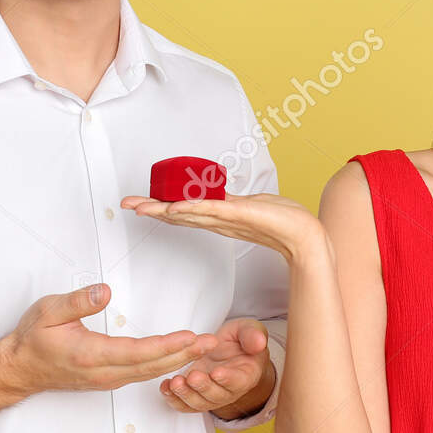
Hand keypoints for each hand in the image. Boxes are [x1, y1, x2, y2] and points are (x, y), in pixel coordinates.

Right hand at [2, 284, 218, 394]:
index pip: (138, 352)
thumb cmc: (33, 339)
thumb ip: (78, 301)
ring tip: (204, 347)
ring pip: (151, 372)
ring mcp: (108, 379)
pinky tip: (179, 357)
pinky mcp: (109, 379)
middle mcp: (104, 372)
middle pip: (152, 366)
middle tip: (212, 342)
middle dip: (185, 354)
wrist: (19, 368)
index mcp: (91, 355)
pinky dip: (165, 365)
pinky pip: (143, 374)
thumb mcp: (49, 311)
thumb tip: (104, 291)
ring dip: (179, 360)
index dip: (167, 346)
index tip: (191, 337)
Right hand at [119, 190, 323, 261]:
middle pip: (178, 214)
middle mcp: (219, 219)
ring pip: (188, 213)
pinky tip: (174, 209)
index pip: (184, 211)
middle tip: (127, 205)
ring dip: (163, 209)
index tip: (139, 203)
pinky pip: (210, 210)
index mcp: (220, 216)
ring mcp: (227, 218)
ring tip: (140, 207)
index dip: (161, 207)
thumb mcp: (252, 206)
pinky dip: (191, 210)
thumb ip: (234, 203)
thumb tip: (224, 198)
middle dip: (151, 208)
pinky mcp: (239, 214)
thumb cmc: (283, 220)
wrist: (304, 234)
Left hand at [159, 317, 274, 417]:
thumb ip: (253, 335)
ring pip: (200, 403)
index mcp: (246, 374)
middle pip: (217, 396)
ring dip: (186, 394)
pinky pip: (185, 404)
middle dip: (203, 387)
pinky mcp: (196, 395)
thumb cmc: (241, 342)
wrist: (231, 352)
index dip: (228, 379)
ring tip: (175, 382)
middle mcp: (229, 390)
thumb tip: (258, 342)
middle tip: (192, 376)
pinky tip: (166, 388)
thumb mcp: (249, 330)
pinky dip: (174, 399)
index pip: (239, 381)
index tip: (217, 373)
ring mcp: (212, 395)